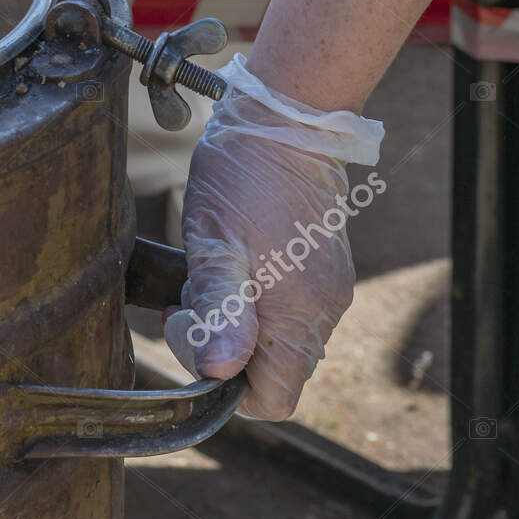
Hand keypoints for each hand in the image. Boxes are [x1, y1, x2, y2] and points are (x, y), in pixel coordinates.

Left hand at [163, 55, 383, 419]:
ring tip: (209, 272)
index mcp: (297, 316)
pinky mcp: (324, 269)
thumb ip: (220, 310)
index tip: (196, 330)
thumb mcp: (214, 243)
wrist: (286, 120)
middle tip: (191, 296)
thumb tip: (219, 371)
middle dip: (223, 345)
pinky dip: (253, 298)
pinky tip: (231, 261)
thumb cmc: (242, 178)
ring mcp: (327, 290)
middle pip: (270, 370)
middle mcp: (323, 311)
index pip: (272, 398)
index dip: (226, 383)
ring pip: (275, 338)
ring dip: (236, 319)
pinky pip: (286, 308)